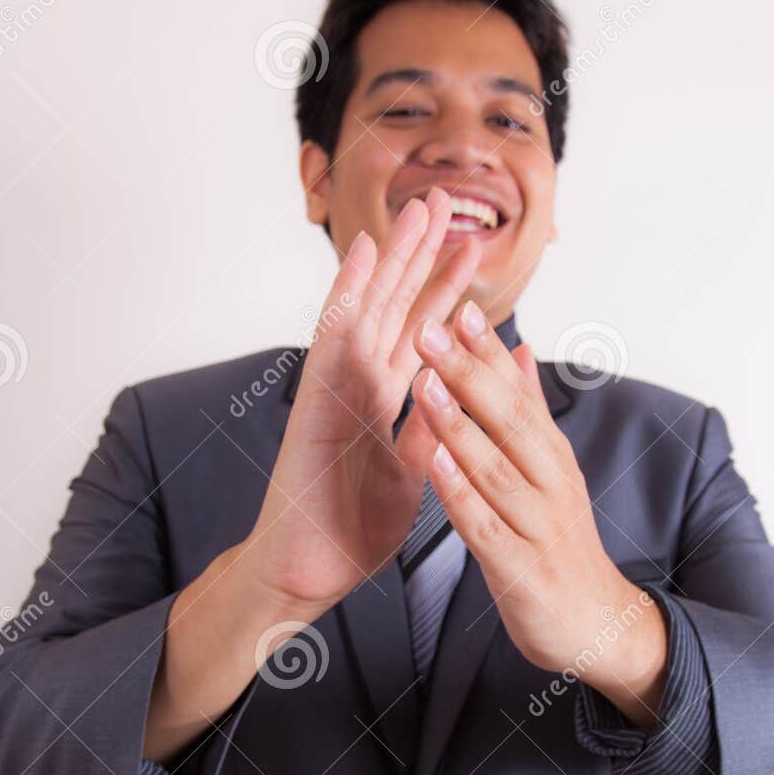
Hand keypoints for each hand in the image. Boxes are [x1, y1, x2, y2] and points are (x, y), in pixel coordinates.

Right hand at [243, 189, 480, 616]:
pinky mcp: (315, 402)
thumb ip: (432, 428)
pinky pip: (333, 339)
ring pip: (367, 310)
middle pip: (393, 308)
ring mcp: (335, 390)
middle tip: (441, 201)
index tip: (470, 249)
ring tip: (413, 210)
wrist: (303, 573)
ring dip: (390, 259)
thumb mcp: (413, 472)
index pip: (419, 335)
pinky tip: (362, 254)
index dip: (443, 291)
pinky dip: (347, 293)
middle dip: (417, 256)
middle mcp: (359, 386)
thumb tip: (462, 390)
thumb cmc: (348, 528)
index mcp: (383, 404)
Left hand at [406, 300, 669, 724]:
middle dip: (468, 371)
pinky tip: (433, 463)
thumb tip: (520, 351)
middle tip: (429, 327)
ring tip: (424, 381)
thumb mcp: (550, 471)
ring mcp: (539, 525)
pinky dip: (460, 493)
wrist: (595, 625)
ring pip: (496, 466)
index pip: (518, 392)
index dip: (489, 351)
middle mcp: (550, 482)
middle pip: (508, 419)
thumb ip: (529, 413)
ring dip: (459, 422)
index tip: (460, 305)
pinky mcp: (521, 568)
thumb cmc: (560, 544)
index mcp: (551, 455)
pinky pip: (486, 525)